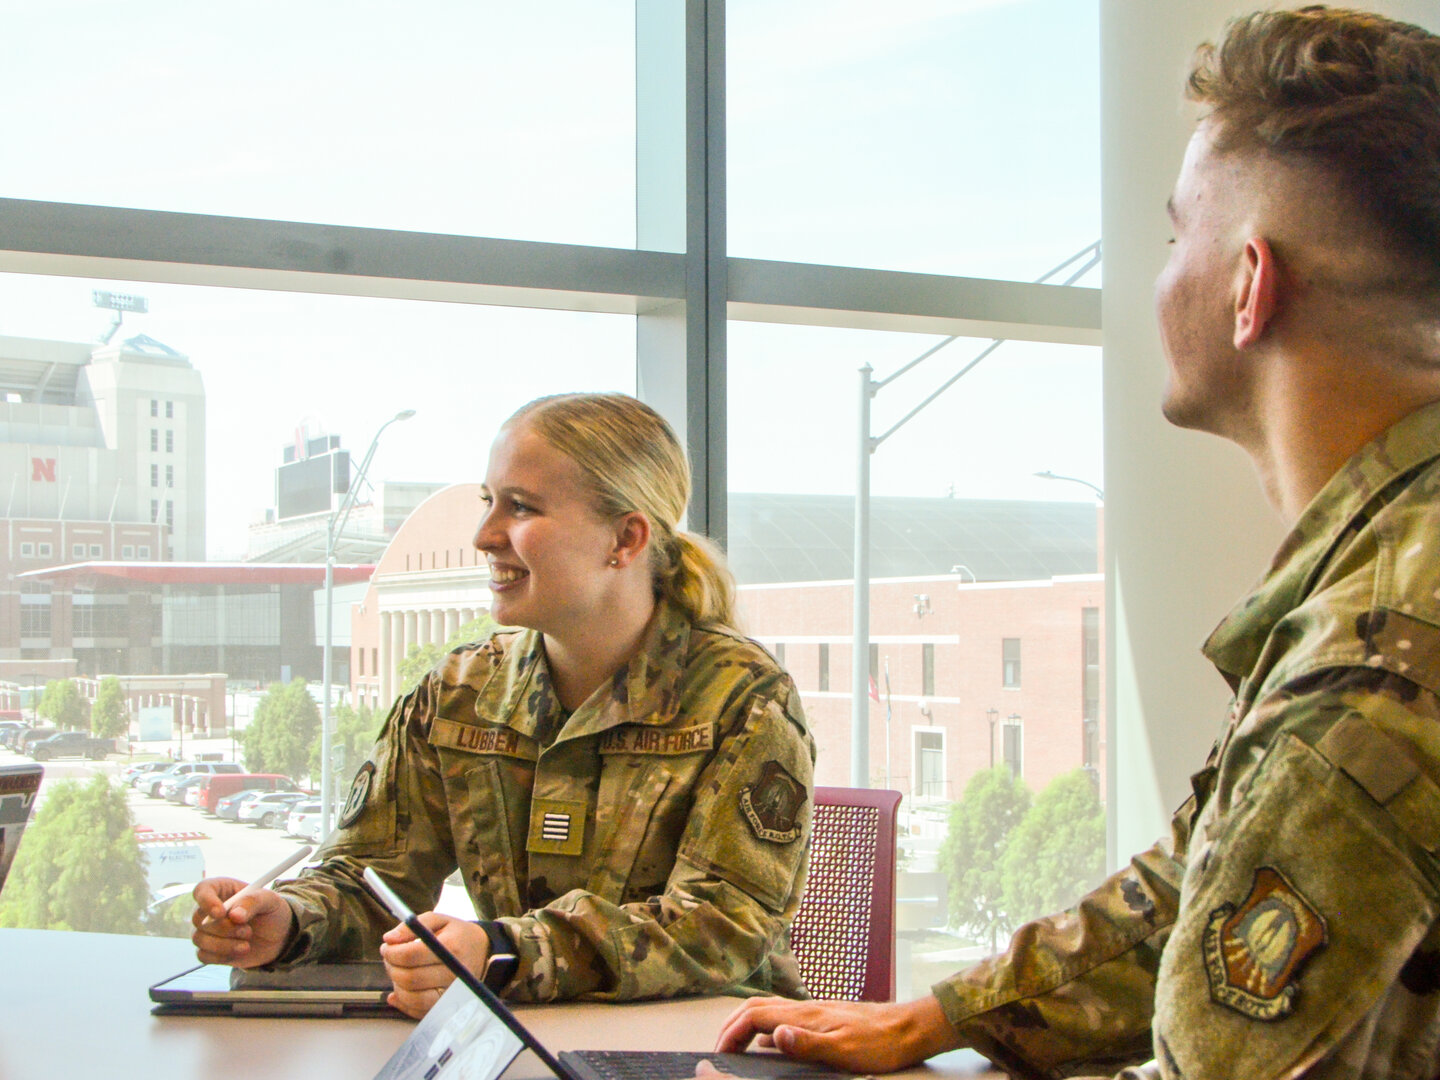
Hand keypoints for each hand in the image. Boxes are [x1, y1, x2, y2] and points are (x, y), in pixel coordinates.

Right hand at [191, 877, 293, 968]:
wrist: (278, 936)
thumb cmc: (271, 911)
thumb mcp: (270, 900)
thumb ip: (253, 902)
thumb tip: (234, 915)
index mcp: (221, 889)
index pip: (202, 890)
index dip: (207, 901)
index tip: (221, 913)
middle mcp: (208, 909)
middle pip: (199, 918)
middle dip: (224, 928)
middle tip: (248, 931)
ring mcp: (206, 930)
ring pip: (199, 939)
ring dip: (224, 944)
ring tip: (247, 944)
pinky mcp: (208, 950)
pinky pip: (203, 955)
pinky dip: (222, 956)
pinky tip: (240, 951)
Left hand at [380, 911, 489, 1018]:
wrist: (482, 953)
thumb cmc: (456, 935)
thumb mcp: (438, 920)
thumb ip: (412, 925)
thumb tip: (388, 939)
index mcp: (451, 948)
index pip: (411, 955)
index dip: (392, 952)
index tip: (387, 947)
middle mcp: (453, 974)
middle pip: (409, 978)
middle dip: (391, 967)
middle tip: (390, 958)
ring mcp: (451, 993)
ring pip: (411, 997)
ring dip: (396, 985)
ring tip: (398, 971)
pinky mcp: (446, 1006)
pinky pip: (417, 1010)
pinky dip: (403, 1002)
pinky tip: (399, 989)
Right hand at [713, 995, 958, 1073]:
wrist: (908, 1029)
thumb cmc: (879, 1043)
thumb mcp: (843, 1051)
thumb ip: (806, 1044)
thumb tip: (774, 1035)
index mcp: (804, 1015)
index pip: (754, 1016)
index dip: (732, 1033)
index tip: (720, 1053)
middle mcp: (805, 1008)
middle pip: (756, 1007)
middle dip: (732, 1025)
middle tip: (720, 1049)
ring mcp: (814, 1011)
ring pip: (769, 1010)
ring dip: (747, 1024)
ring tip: (737, 1047)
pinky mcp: (823, 1017)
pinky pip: (785, 1017)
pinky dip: (767, 1029)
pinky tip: (773, 1046)